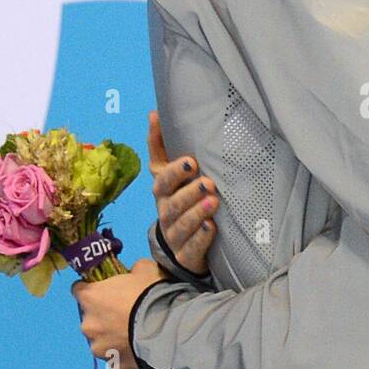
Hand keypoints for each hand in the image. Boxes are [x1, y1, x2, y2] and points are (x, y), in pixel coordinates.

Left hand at [72, 258, 166, 368]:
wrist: (169, 330)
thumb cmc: (153, 294)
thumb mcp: (146, 269)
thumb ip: (132, 271)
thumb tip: (133, 274)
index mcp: (90, 297)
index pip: (78, 289)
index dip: (94, 289)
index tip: (107, 290)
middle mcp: (88, 325)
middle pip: (90, 318)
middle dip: (104, 316)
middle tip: (128, 313)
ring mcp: (100, 349)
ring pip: (102, 341)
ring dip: (113, 337)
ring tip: (136, 335)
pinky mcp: (115, 366)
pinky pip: (117, 358)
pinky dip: (125, 354)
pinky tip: (141, 349)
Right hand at [148, 109, 216, 273]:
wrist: (182, 246)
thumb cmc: (180, 200)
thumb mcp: (170, 175)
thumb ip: (162, 146)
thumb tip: (154, 112)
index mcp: (163, 192)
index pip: (162, 180)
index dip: (174, 171)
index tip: (191, 161)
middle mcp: (165, 213)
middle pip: (172, 204)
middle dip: (188, 193)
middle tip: (208, 183)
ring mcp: (175, 236)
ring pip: (182, 226)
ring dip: (197, 213)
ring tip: (213, 201)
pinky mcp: (186, 255)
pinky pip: (192, 248)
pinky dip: (202, 238)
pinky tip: (212, 227)